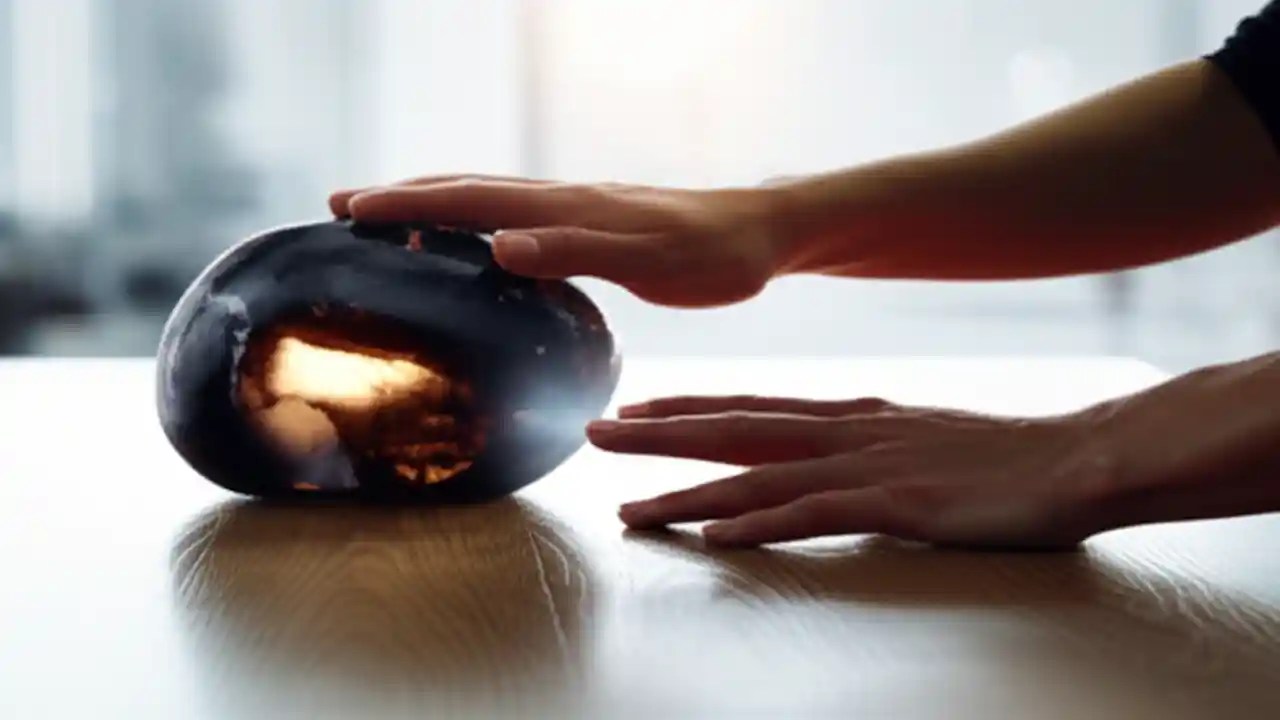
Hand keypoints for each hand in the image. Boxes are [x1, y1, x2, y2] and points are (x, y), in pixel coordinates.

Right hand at [329, 175, 791, 307]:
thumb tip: (499, 246)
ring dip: (433, 200)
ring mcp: (577, 206)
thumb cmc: (713, 255)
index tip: (350, 208)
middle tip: (342, 204)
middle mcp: (564, 198)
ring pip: (489, 195)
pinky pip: (516, 212)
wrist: (761, 233)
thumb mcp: (650, 262)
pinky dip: (475, 216)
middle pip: (468, 187)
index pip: (472, 200)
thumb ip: (577, 253)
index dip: (410, 203)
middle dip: (402, 194)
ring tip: (387, 212)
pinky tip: (473, 236)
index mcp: (569, 207)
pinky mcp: (592, 221)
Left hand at [587, 395, 1114, 549]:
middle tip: (596, 433)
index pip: (752, 409)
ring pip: (756, 479)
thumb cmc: (1000, 455)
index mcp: (850, 414)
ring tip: (631, 507)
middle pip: (734, 431)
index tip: (637, 406)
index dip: (689, 407)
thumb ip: (865, 441)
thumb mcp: (918, 435)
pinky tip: (717, 538)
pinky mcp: (894, 506)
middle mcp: (845, 431)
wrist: (1074, 459)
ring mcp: (866, 467)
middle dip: (660, 434)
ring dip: (689, 494)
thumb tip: (824, 455)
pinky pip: (812, 517)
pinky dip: (759, 528)